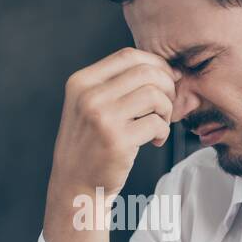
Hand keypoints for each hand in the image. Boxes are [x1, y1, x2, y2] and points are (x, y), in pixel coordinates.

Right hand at [50, 47, 178, 200]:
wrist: (74, 185)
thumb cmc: (89, 145)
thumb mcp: (89, 106)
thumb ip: (116, 85)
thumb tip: (163, 69)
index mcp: (81, 82)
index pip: (128, 56)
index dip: (155, 63)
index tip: (165, 79)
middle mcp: (89, 96)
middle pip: (145, 72)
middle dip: (166, 86)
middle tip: (166, 105)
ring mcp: (102, 118)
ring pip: (154, 94)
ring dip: (166, 109)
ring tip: (159, 124)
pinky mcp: (117, 141)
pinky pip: (156, 123)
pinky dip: (163, 131)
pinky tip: (155, 140)